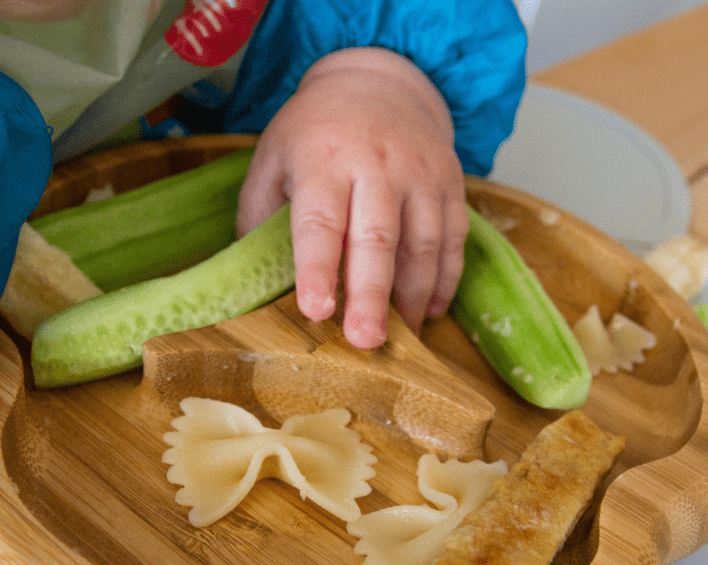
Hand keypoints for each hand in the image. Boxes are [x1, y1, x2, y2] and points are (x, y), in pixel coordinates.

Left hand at [236, 48, 468, 348]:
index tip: (316, 311)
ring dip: (413, 296)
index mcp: (324, 158)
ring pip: (423, 244)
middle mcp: (377, 164)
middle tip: (366, 341)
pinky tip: (430, 311)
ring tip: (401, 336)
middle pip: (378, 238)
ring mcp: (421, 173)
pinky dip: (445, 279)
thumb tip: (253, 279)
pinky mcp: (451, 184)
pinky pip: (453, 238)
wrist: (378, 80)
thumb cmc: (316, 132)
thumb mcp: (273, 157)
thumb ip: (259, 214)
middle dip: (371, 295)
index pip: (320, 221)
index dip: (317, 268)